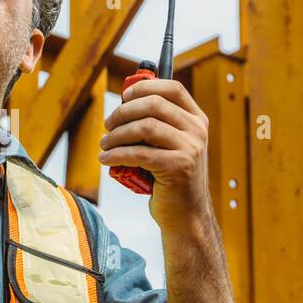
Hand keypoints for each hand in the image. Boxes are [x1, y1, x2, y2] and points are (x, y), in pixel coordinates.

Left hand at [99, 77, 211, 231]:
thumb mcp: (171, 146)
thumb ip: (158, 124)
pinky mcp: (178, 167)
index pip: (173, 88)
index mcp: (196, 120)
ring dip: (117, 134)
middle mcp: (197, 131)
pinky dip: (117, 154)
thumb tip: (125, 101)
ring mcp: (190, 148)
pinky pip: (139, 153)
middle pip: (154, 104)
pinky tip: (105, 159)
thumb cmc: (171, 178)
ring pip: (144, 127)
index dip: (145, 87)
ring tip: (104, 144)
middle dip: (123, 112)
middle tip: (108, 125)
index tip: (123, 97)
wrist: (186, 215)